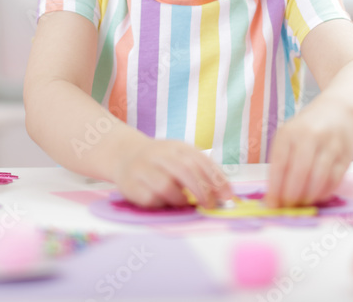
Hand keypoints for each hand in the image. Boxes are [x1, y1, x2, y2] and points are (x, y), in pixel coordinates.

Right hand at [113, 139, 232, 208]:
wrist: (124, 154)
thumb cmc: (160, 161)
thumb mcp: (181, 157)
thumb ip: (200, 171)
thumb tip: (224, 194)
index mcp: (176, 147)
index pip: (200, 161)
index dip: (216, 180)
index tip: (228, 196)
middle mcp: (159, 155)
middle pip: (184, 171)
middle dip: (201, 191)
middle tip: (209, 205)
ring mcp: (143, 169)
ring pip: (166, 186)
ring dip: (180, 199)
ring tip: (184, 202)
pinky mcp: (130, 185)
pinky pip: (149, 198)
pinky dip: (161, 204)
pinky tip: (164, 203)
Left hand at [264, 99, 352, 207]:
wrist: (339, 110)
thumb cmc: (307, 128)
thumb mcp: (288, 136)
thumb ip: (280, 161)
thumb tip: (273, 194)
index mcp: (290, 132)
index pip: (279, 162)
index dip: (275, 186)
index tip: (272, 203)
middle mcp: (310, 136)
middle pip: (300, 171)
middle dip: (292, 194)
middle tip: (287, 207)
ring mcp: (330, 144)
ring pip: (319, 177)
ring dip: (308, 196)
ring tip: (301, 204)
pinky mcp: (346, 155)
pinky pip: (335, 179)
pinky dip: (324, 192)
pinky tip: (317, 196)